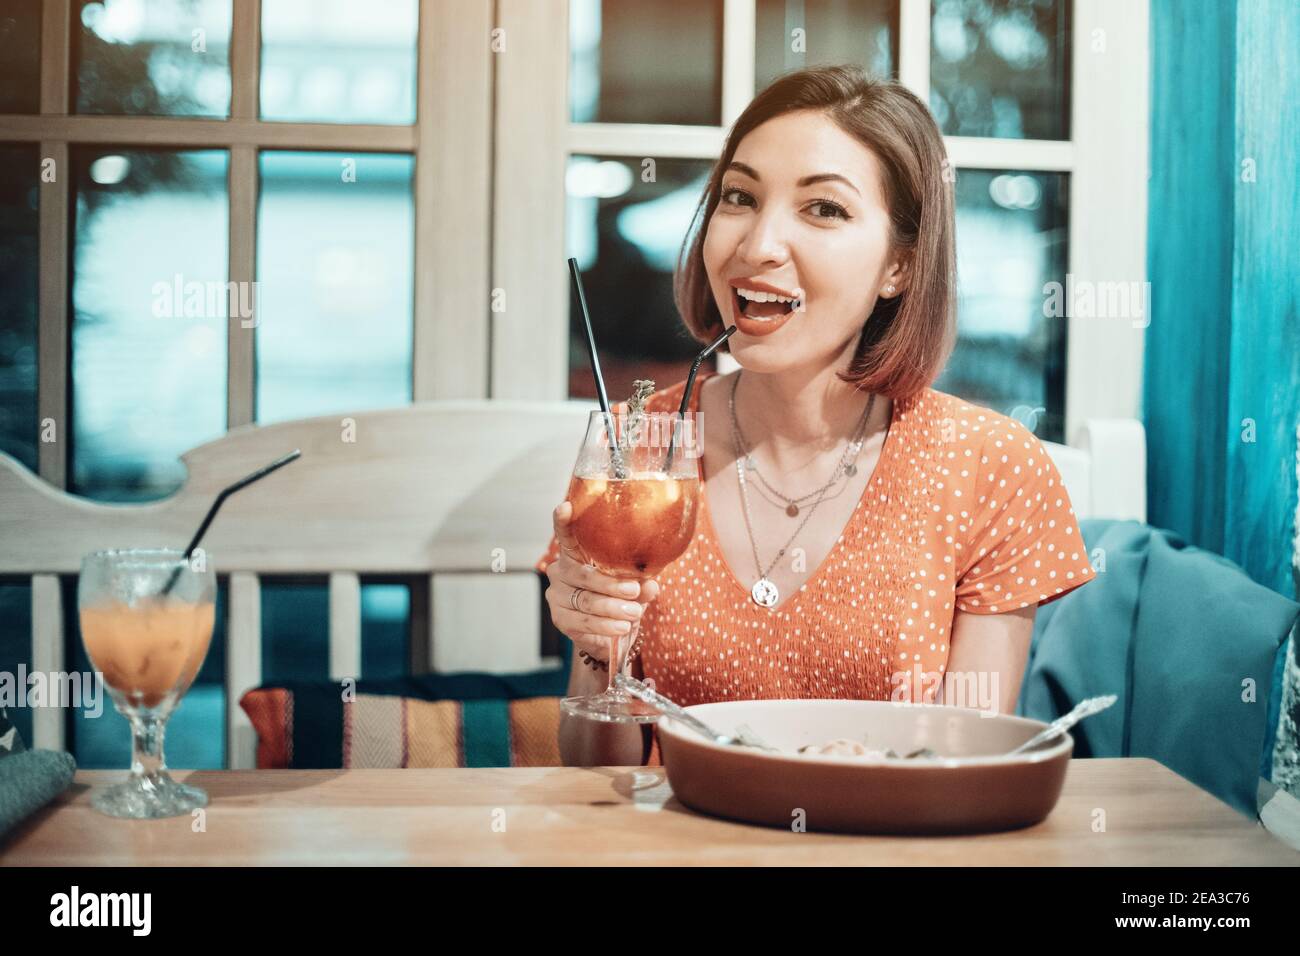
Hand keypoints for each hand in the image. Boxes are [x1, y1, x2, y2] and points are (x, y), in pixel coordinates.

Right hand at [544, 500, 661, 663]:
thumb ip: (641, 584)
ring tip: (634, 613)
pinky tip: (622, 627)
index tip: (566, 507)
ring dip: (612, 608)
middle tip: (634, 590)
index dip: (564, 522)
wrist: (608, 635)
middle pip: (583, 575)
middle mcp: (561, 572)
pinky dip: (606, 625)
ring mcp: (557, 596)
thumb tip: (650, 584)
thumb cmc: (618, 600)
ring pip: (586, 600)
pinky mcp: (560, 619)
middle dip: (611, 584)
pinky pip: (584, 622)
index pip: (567, 535)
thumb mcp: (635, 588)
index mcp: (577, 555)